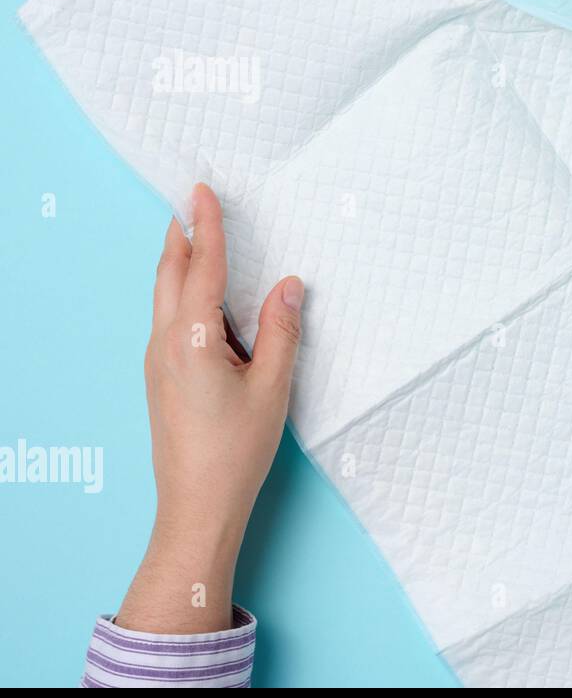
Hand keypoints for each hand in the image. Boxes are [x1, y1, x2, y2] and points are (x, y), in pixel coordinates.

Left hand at [115, 183, 303, 631]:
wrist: (197, 506)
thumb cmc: (237, 451)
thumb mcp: (273, 388)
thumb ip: (281, 331)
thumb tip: (288, 284)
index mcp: (193, 340)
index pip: (202, 268)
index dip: (206, 226)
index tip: (202, 190)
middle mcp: (165, 344)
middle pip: (169, 275)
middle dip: (180, 236)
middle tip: (192, 204)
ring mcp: (157, 363)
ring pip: (164, 297)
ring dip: (178, 263)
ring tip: (193, 239)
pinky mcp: (160, 379)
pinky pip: (167, 320)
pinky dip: (181, 292)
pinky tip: (199, 297)